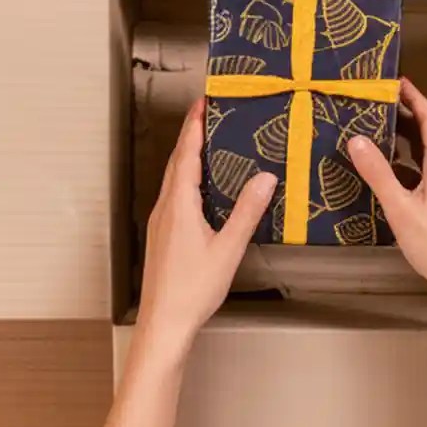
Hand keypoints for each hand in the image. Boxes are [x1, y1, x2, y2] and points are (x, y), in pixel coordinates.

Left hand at [139, 98, 276, 344]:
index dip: (194, 127)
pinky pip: (174, 195)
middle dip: (191, 136)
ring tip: (207, 141)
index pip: (187, 154)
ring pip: (174, 179)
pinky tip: (201, 187)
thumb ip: (247, 211)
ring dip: (189, 157)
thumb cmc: (193, 289)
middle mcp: (165, 208)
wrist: (164, 323)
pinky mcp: (163, 236)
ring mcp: (161, 222)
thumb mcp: (228, 248)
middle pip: (177, 162)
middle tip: (208, 113)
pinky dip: (187, 179)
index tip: (203, 102)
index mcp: (179, 204)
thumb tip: (265, 178)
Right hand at [347, 79, 426, 302]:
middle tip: (382, 99)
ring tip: (382, 124)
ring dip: (409, 134)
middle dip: (410, 111)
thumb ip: (378, 173)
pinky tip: (391, 165)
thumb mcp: (400, 207)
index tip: (396, 82)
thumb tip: (357, 140)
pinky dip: (409, 157)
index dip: (416, 98)